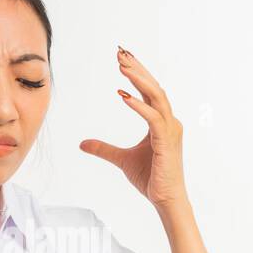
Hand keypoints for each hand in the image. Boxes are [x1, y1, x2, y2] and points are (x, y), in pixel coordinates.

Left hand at [80, 46, 187, 209]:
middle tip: (120, 53)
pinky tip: (122, 95)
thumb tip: (82, 144)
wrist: (165, 200)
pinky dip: (138, 106)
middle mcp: (169, 122)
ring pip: (157, 97)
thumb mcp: (121, 159)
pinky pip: (152, 118)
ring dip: (139, 80)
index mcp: (161, 122)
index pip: (150, 91)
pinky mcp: (166, 142)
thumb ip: (103, 149)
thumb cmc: (150, 179)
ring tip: (122, 66)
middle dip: (137, 69)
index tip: (122, 59)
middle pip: (154, 87)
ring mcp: (170, 130)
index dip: (137, 74)